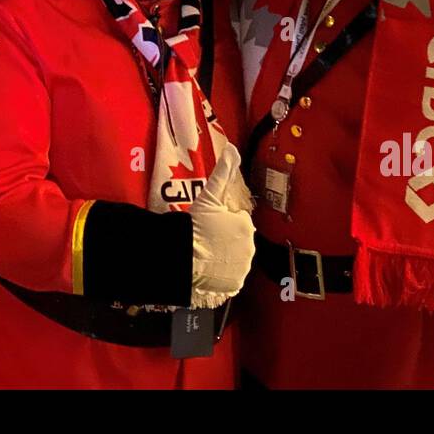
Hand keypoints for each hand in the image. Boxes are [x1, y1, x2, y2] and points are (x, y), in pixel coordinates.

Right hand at [188, 146, 255, 306]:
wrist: (183, 257)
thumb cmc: (196, 226)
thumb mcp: (209, 195)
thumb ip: (223, 171)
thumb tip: (233, 148)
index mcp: (246, 226)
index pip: (237, 221)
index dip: (222, 221)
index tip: (208, 223)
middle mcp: (250, 248)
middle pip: (237, 240)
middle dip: (224, 239)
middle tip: (205, 237)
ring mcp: (242, 268)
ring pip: (233, 259)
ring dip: (222, 256)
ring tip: (204, 253)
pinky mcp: (233, 285)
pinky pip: (229, 277)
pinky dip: (221, 274)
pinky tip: (208, 268)